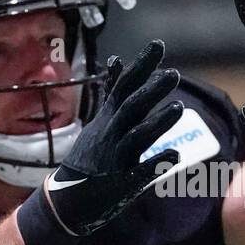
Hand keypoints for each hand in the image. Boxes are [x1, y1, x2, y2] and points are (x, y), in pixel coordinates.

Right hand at [17, 40, 183, 244]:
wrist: (66, 200)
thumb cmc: (89, 158)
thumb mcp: (100, 121)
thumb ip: (113, 93)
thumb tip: (117, 60)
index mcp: (108, 120)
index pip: (125, 87)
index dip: (141, 66)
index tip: (158, 44)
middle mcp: (110, 135)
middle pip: (130, 107)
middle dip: (150, 90)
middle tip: (174, 74)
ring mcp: (113, 158)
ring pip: (135, 136)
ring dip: (157, 122)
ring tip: (178, 107)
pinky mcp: (119, 183)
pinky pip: (139, 172)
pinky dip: (156, 163)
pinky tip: (175, 155)